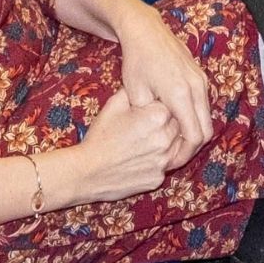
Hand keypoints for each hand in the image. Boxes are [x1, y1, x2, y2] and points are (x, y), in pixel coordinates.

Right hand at [61, 93, 180, 205]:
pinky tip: (140, 159)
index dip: (160, 107)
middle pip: (177, 126)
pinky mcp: (157, 179)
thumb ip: (134, 91)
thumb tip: (145, 83)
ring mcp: (163, 161)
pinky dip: (156, 162)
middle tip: (145, 128)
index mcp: (158, 116)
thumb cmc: (100, 137)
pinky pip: (163, 166)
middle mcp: (166, 139)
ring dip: (165, 144)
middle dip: (166, 125)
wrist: (86, 172)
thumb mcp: (113, 105)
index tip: (148, 111)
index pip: (172, 105)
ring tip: (143, 143)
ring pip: (174, 147)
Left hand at [114, 5, 214, 164]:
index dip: (184, 154)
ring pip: (207, 117)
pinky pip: (204, 105)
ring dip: (194, 132)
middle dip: (191, 148)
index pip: (194, 136)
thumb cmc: (136, 62)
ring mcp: (201, 81)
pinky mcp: (200, 76)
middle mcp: (197, 88)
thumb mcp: (135, 95)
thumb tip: (159, 137)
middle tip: (172, 156)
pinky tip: (175, 121)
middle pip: (206, 130)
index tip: (169, 163)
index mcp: (181, 95)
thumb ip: (149, 119)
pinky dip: (194, 118)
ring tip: (173, 140)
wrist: (146, 31)